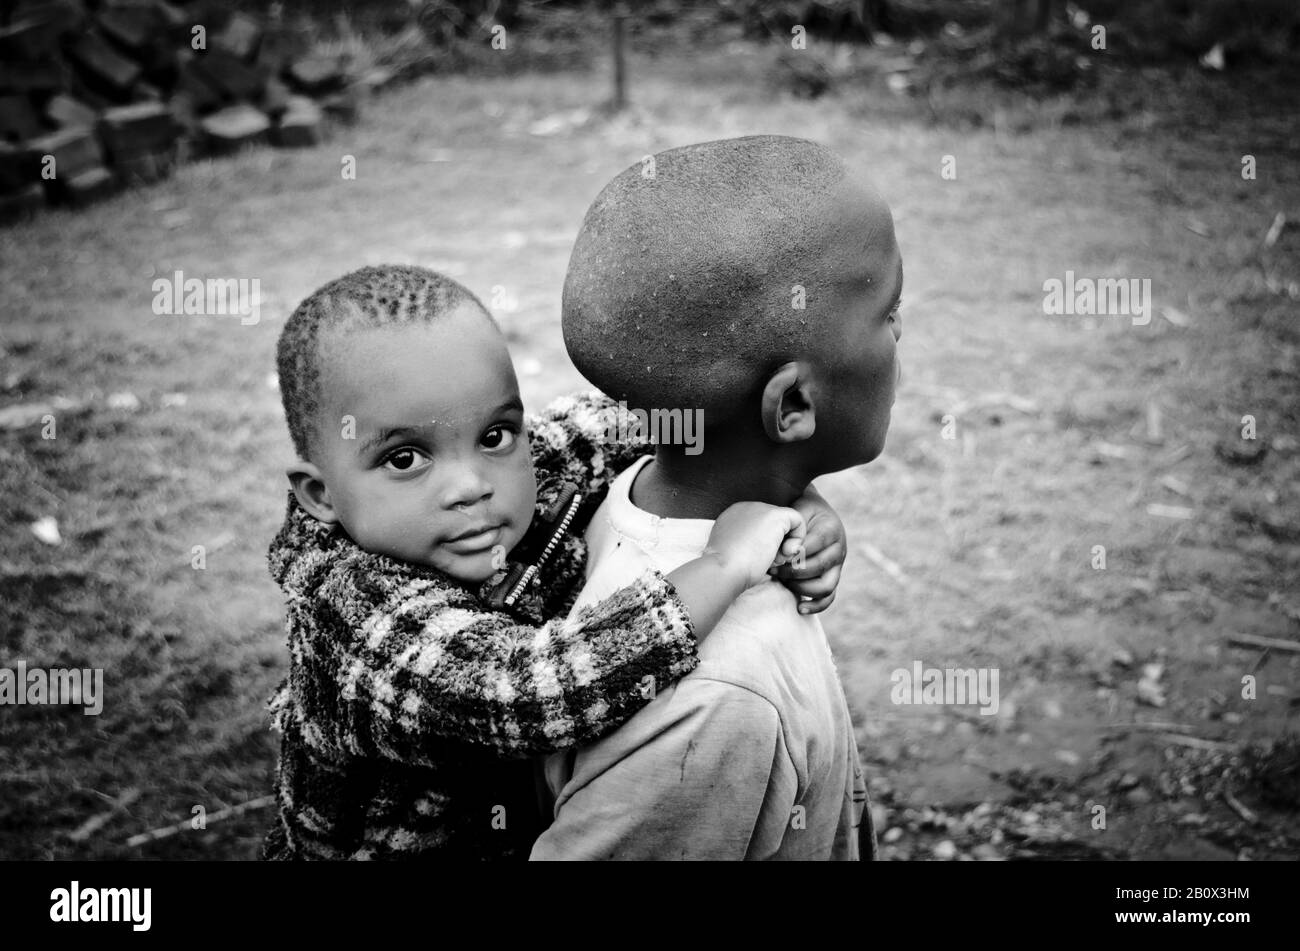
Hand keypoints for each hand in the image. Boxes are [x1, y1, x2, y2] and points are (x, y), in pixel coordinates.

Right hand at [703, 502, 805, 591]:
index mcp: (733, 517)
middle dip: (777, 546)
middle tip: (770, 563)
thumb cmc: (727, 570)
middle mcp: (745, 508)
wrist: (723, 570)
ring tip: (775, 560)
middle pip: (773, 525)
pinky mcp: (775, 515)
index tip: (759, 561)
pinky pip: (797, 520)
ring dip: (785, 545)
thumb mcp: (734, 554)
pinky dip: (798, 538)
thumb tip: (767, 549)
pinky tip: (786, 553)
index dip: (765, 546)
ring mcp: (760, 509)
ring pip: (786, 523)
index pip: (760, 528)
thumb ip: (749, 545)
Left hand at [770, 484, 846, 613]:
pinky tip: (800, 608)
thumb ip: (792, 523)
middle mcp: (839, 549)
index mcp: (831, 529)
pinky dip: (816, 605)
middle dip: (792, 571)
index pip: (811, 546)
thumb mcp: (797, 509)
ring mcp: (838, 566)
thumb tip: (786, 549)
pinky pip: (829, 597)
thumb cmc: (799, 511)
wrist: (812, 512)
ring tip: (782, 581)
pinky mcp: (833, 578)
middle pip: (818, 567)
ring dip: (801, 587)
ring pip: (825, 585)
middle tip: (772, 569)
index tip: (772, 556)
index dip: (791, 554)